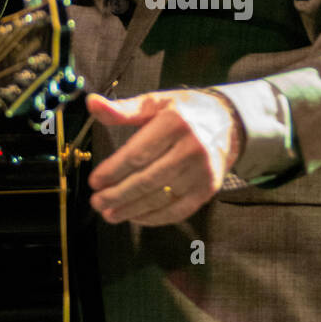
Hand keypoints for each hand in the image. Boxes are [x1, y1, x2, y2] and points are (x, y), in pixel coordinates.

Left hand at [86, 89, 244, 225]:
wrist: (229, 123)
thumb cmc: (185, 112)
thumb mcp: (156, 103)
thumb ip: (123, 108)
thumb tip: (92, 103)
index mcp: (175, 123)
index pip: (138, 154)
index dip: (113, 170)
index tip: (95, 181)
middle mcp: (191, 148)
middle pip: (147, 180)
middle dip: (117, 194)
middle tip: (97, 202)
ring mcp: (201, 172)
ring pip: (160, 198)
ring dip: (130, 210)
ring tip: (110, 214)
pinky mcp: (208, 189)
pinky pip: (177, 211)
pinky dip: (154, 218)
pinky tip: (135, 218)